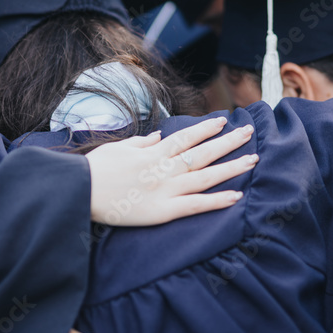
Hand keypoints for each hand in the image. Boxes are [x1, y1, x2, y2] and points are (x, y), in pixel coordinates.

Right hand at [85, 116, 256, 225]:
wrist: (80, 192)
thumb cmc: (95, 170)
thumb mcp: (118, 148)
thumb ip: (142, 143)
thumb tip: (160, 137)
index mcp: (153, 153)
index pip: (187, 137)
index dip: (207, 129)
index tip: (224, 121)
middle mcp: (164, 168)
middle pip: (203, 153)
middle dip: (228, 142)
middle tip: (249, 133)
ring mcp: (166, 190)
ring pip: (206, 177)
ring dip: (231, 168)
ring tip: (252, 160)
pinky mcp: (163, 211)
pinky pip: (196, 205)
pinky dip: (217, 201)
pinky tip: (236, 196)